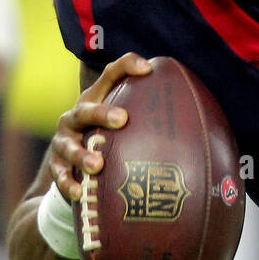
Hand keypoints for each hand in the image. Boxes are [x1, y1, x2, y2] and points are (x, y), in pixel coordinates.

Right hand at [48, 53, 152, 201]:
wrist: (67, 165)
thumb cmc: (105, 137)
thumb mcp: (121, 122)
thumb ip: (149, 115)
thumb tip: (202, 117)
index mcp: (94, 100)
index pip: (110, 76)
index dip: (127, 67)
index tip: (148, 69)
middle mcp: (75, 117)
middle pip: (85, 110)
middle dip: (102, 113)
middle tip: (123, 119)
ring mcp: (62, 142)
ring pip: (68, 146)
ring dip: (82, 155)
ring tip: (97, 165)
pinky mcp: (56, 166)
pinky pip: (60, 176)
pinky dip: (68, 184)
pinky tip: (79, 192)